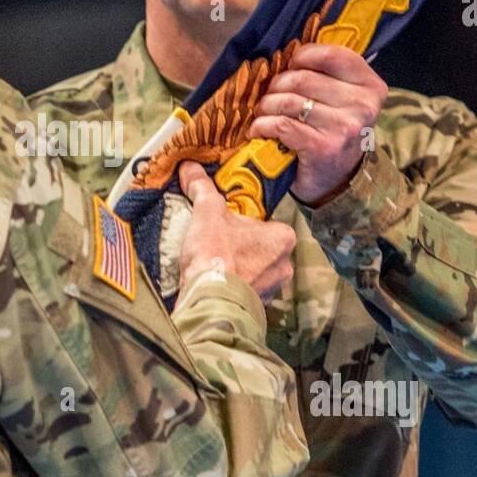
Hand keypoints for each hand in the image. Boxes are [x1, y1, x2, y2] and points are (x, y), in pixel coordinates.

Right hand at [178, 162, 295, 302]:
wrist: (208, 300)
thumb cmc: (217, 255)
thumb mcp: (207, 212)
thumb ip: (202, 187)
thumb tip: (190, 168)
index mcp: (283, 238)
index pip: (267, 223)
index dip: (244, 222)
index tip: (226, 224)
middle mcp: (285, 265)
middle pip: (261, 248)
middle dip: (241, 246)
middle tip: (217, 242)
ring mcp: (272, 289)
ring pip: (255, 271)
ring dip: (237, 268)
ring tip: (212, 263)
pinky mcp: (257, 308)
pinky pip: (245, 291)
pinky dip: (232, 287)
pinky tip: (213, 282)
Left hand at [247, 43, 388, 205]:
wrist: (337, 182)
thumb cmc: (334, 134)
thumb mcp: (344, 101)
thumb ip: (328, 75)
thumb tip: (289, 51)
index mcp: (371, 87)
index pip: (331, 55)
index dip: (303, 56)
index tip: (291, 66)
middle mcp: (362, 106)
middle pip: (303, 78)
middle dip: (277, 85)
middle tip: (269, 95)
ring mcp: (344, 128)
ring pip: (288, 101)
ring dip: (266, 106)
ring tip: (263, 113)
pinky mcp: (322, 148)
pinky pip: (281, 125)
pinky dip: (263, 125)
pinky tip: (258, 129)